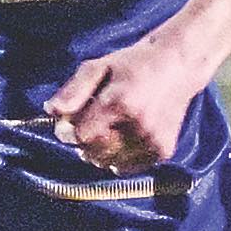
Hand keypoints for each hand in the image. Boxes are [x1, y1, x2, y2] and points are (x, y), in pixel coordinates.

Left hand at [45, 34, 204, 173]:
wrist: (178, 65)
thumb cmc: (134, 63)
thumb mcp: (99, 66)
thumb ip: (73, 90)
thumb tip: (51, 111)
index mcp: (119, 103)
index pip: (81, 136)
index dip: (69, 132)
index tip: (68, 124)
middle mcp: (137, 126)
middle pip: (93, 154)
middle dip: (84, 142)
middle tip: (90, 123)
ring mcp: (152, 141)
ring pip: (109, 164)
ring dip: (101, 152)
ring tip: (108, 130)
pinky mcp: (163, 151)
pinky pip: (128, 167)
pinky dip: (120, 158)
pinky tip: (124, 137)